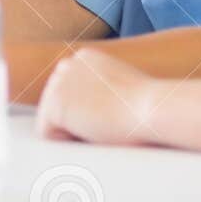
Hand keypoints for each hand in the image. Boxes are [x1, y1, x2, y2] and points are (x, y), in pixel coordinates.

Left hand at [35, 49, 159, 145]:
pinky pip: (46, 134)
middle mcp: (69, 64)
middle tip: (106, 127)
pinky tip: (92, 133)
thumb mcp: (122, 91)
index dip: (86, 114)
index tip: (108, 119)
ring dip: (73, 132)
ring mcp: (59, 82)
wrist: (154, 107)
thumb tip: (87, 113)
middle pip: (57, 106)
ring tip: (102, 128)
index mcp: (86, 59)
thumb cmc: (148, 108)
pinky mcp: (55, 102)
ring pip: (52, 121)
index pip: (70, 94)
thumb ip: (100, 93)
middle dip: (75, 123)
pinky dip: (66, 142)